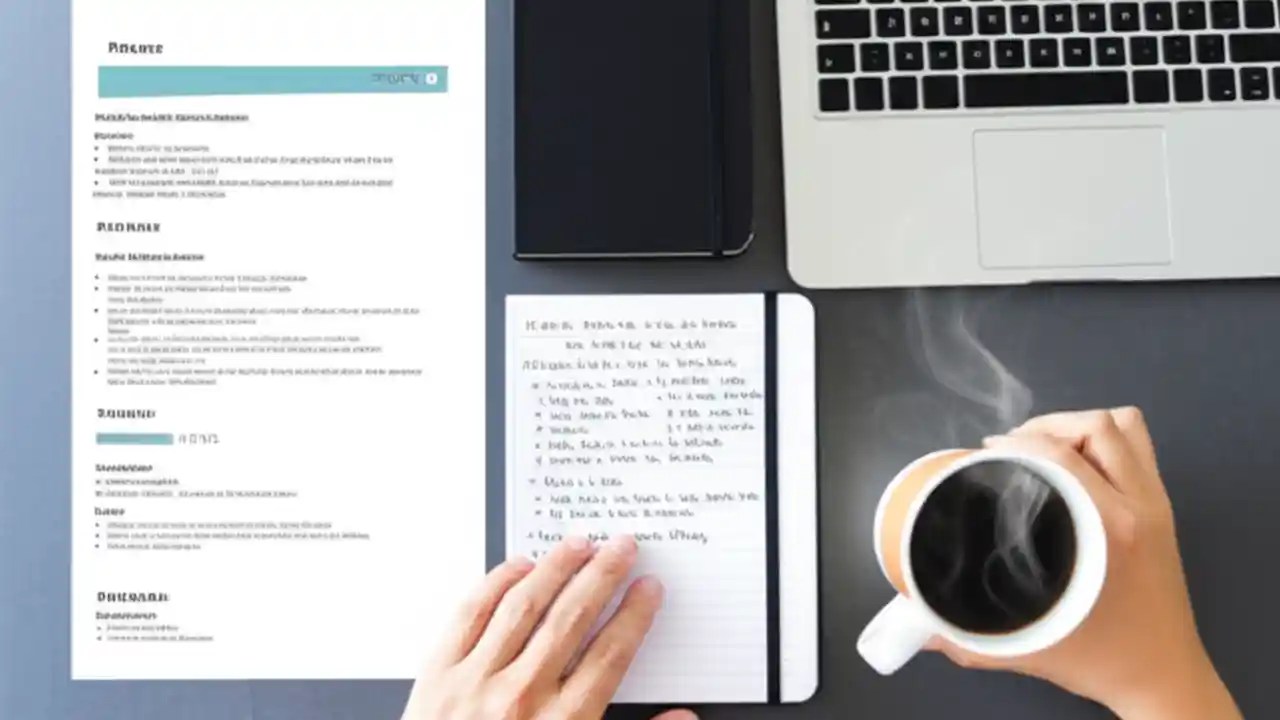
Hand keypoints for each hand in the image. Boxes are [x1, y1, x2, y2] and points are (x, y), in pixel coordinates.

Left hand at [401, 534, 695, 719]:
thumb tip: (683, 716)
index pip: (610, 654)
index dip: (634, 615)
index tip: (648, 588)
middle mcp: (522, 697)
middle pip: (572, 618)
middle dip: (603, 575)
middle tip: (622, 546)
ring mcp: (476, 682)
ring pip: (523, 606)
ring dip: (555, 568)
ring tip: (578, 543)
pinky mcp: (437, 676)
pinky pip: (469, 614)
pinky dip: (495, 584)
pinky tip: (518, 567)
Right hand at [927, 408, 1241, 719]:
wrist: (1165, 678)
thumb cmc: (1105, 658)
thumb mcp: (1034, 650)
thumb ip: (971, 643)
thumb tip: (923, 632)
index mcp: (1111, 529)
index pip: (1064, 455)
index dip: (1018, 442)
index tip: (987, 453)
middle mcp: (1140, 506)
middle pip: (1098, 426)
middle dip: (1046, 426)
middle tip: (1010, 448)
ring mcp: (1157, 503)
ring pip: (1125, 427)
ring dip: (1080, 425)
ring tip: (1044, 446)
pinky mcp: (1163, 508)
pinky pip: (1140, 446)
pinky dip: (1106, 439)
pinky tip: (1075, 463)